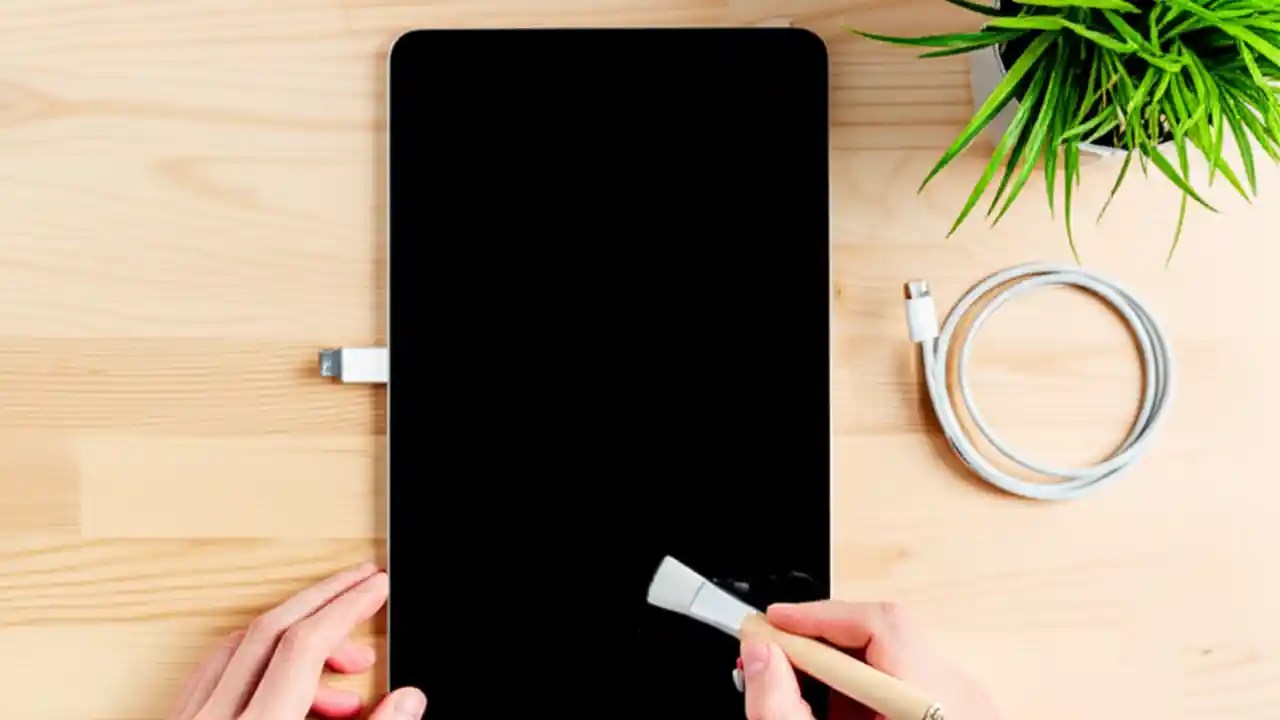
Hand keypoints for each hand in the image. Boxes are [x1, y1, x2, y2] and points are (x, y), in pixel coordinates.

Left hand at [168, 563, 425, 719]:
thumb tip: (407, 699)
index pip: (304, 645)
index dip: (347, 608)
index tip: (376, 587)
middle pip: (269, 630)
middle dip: (324, 599)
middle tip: (363, 585)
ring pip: (236, 646)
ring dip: (292, 635)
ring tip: (341, 661)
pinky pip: (211, 673)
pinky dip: (252, 659)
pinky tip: (284, 674)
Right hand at [739, 601, 1000, 719]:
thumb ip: (780, 708)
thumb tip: (761, 657)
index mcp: (930, 710)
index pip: (881, 628)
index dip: (820, 617)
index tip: (776, 624)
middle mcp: (964, 707)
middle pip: (889, 640)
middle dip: (822, 644)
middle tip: (773, 655)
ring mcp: (969, 714)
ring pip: (897, 663)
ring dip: (842, 670)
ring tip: (799, 691)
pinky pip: (909, 689)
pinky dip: (866, 694)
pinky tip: (836, 714)